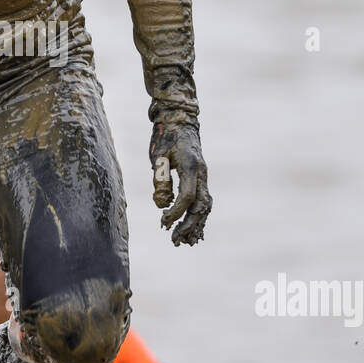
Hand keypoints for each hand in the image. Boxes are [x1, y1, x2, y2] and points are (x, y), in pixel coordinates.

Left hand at [150, 120, 211, 245]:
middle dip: (189, 225)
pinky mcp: (201, 178)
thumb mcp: (158, 155)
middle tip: (174, 240)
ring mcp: (204, 176)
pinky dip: (199, 217)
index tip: (163, 222)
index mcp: (191, 167)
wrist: (179, 120)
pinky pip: (203, 201)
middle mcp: (201, 173)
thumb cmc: (165, 136)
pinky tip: (193, 231)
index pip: (187, 197)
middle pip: (201, 206)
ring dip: (196, 225)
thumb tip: (161, 203)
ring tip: (185, 242)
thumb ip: (160, 179)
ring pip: (205, 206)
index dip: (176, 212)